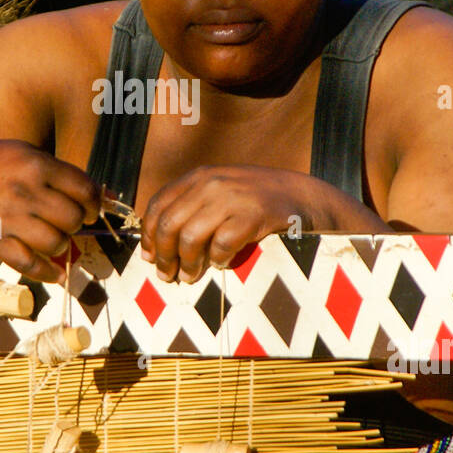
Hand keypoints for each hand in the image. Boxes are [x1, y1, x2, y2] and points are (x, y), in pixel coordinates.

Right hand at [0, 139, 101, 282]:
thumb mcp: (31, 155)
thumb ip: (67, 175)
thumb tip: (108, 197)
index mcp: (37, 166)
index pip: (84, 190)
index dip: (94, 203)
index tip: (90, 208)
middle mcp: (25, 192)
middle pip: (72, 219)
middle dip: (77, 223)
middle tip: (69, 220)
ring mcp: (9, 219)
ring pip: (56, 243)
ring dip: (63, 244)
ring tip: (55, 236)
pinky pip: (29, 265)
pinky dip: (48, 273)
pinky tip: (56, 272)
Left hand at [138, 165, 372, 283]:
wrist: (303, 196)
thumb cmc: (257, 202)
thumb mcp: (221, 193)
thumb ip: (193, 208)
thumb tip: (157, 246)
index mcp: (199, 176)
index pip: (158, 204)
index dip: (148, 235)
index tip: (150, 257)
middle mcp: (211, 182)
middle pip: (169, 224)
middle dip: (165, 255)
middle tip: (167, 275)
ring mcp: (233, 197)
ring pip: (191, 237)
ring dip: (188, 263)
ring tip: (191, 276)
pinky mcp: (254, 215)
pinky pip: (222, 244)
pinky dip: (219, 259)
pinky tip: (223, 263)